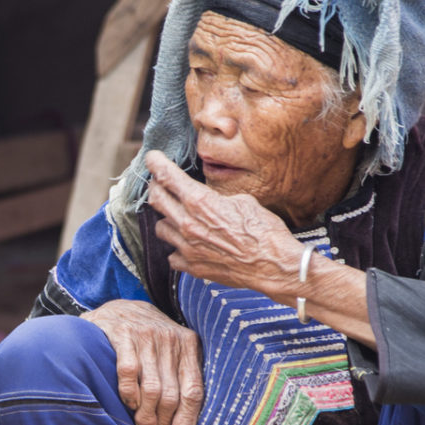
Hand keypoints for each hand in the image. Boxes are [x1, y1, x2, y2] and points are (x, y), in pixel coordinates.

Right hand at [81, 299, 203, 424]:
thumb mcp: (173, 350)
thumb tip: (188, 421)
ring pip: (152, 388)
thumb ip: (182, 375)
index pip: (193, 391)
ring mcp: (146, 335)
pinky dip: (130, 393)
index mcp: (189, 344)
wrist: (119, 308)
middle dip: (163, 423)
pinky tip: (129, 404)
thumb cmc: (150, 339)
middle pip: (171, 395)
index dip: (186, 420)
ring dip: (146, 416)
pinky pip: (129, 372)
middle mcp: (170, 339)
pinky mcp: (123, 334)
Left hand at [145, 150, 301, 294]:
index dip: (155, 163)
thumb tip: (209, 198)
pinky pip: (172, 255)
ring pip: (160, 228)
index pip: (167, 176)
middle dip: (156, 187)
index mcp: (200, 202)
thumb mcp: (243, 200)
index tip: (152, 158)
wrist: (272, 265)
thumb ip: (217, 198)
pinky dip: (176, 248)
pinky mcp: (192, 266)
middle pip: (156, 199)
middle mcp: (188, 224)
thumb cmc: (264, 231)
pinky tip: (186, 245)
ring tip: (176, 216)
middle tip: (159, 183)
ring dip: (166, 219)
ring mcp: (187, 247)